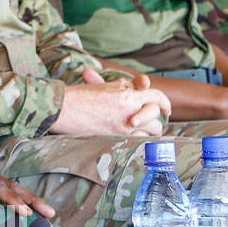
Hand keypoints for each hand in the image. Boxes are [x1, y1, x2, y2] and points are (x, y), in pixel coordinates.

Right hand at [51, 68, 170, 136]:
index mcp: (127, 94)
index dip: (165, 102)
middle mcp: (130, 111)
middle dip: (158, 117)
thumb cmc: (78, 95)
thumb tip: (135, 87)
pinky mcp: (117, 138)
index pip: (157, 97)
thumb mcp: (103, 85)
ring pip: (151, 131)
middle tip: (156, 120)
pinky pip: (139, 141)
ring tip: (146, 130)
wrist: (61, 109)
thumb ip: (122, 86)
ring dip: (151, 130)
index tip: (166, 109)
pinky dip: (141, 139)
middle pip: (157, 116)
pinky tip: (136, 137)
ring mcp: (124, 127)